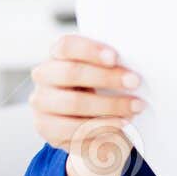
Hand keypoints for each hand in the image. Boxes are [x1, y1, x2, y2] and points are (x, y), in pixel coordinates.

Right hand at [31, 34, 143, 175]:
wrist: (84, 126)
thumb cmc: (96, 90)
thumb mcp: (100, 74)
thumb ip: (109, 67)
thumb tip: (131, 68)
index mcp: (56, 56)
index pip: (66, 46)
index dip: (90, 50)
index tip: (115, 57)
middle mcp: (44, 77)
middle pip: (71, 72)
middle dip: (106, 77)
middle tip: (134, 82)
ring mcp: (42, 104)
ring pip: (74, 102)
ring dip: (109, 106)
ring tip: (133, 108)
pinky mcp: (48, 130)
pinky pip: (75, 129)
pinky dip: (102, 127)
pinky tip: (120, 124)